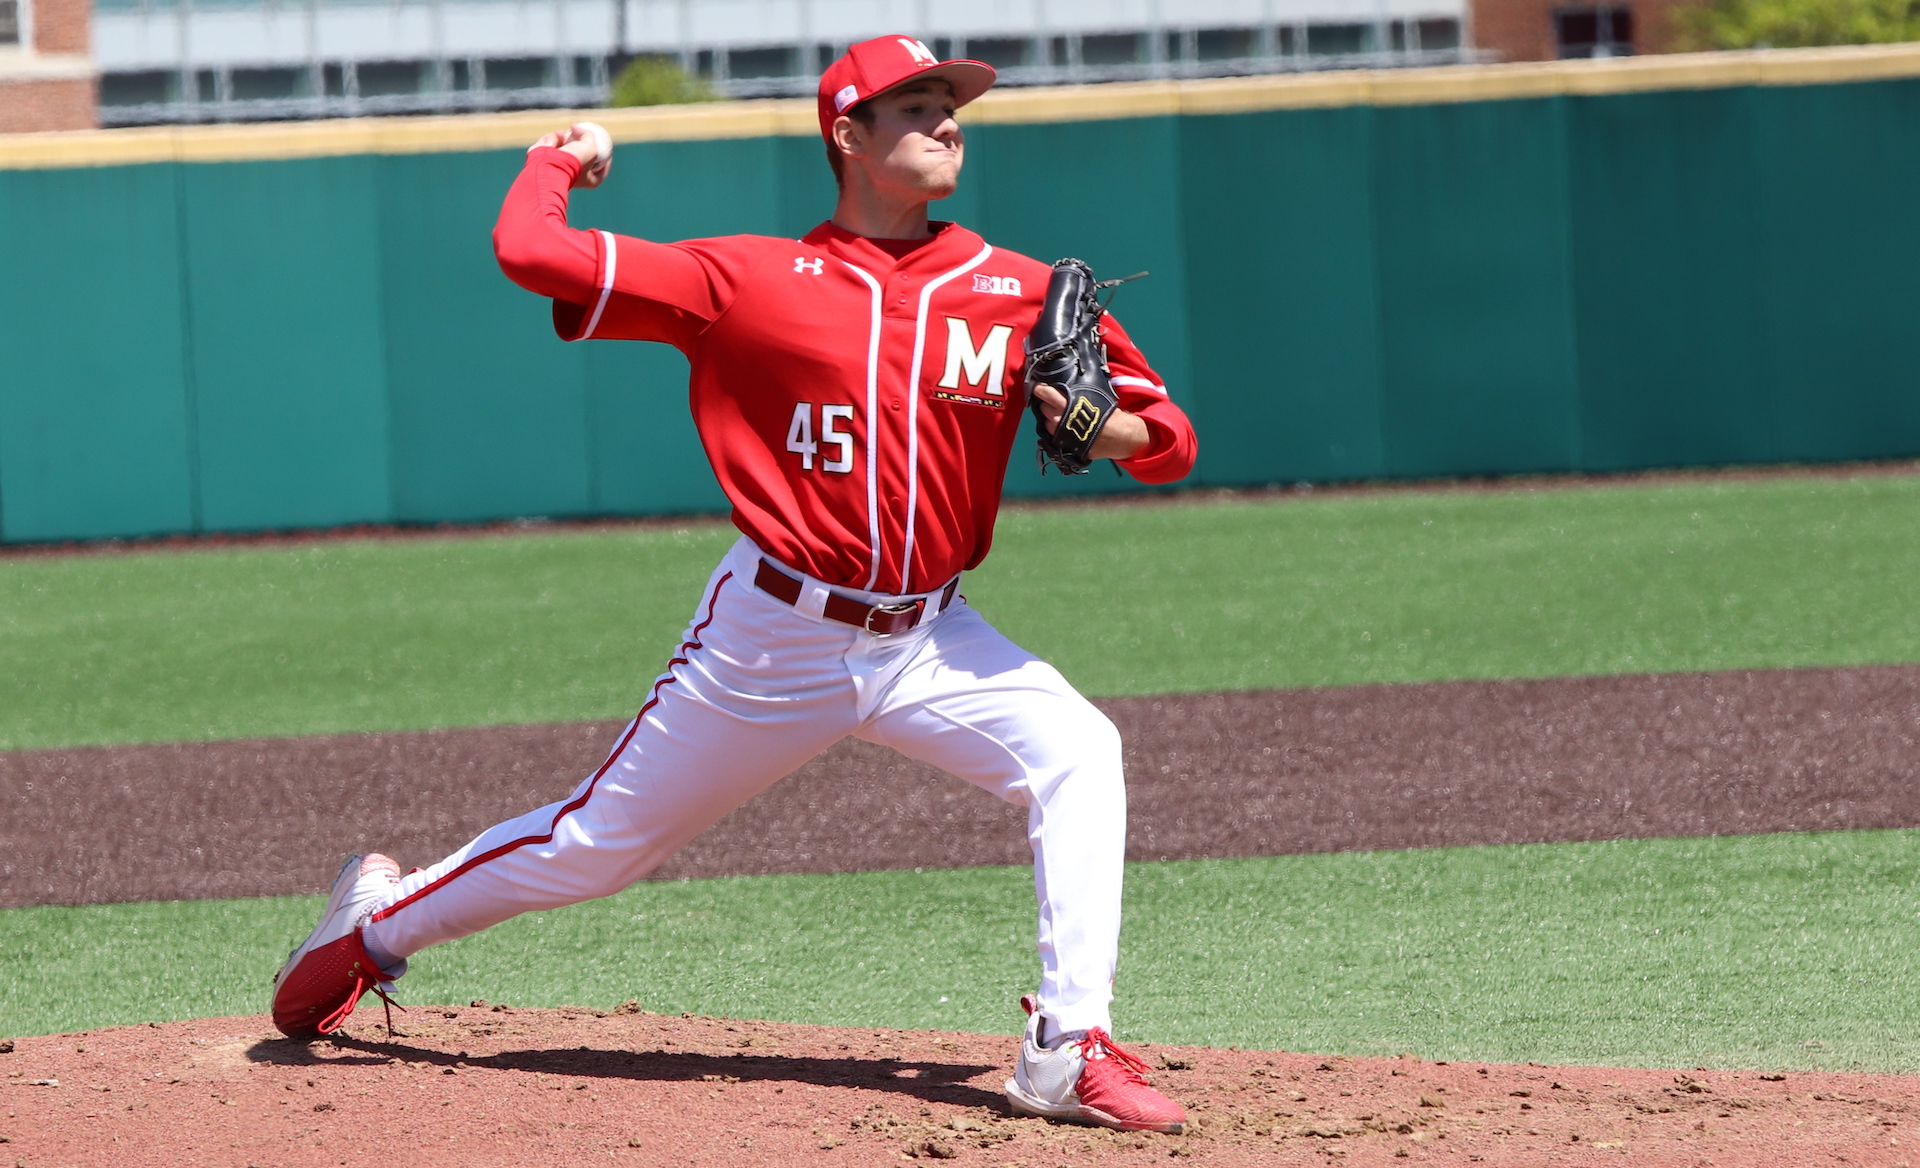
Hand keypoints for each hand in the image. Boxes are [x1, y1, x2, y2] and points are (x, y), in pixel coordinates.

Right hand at [531, 122, 611, 188]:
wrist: (547, 166)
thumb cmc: (572, 161)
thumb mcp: (590, 147)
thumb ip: (588, 135)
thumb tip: (575, 127)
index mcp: (586, 180)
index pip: (599, 173)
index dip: (605, 163)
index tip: (607, 151)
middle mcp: (572, 176)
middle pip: (579, 156)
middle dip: (579, 142)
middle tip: (579, 132)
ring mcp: (557, 167)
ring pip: (563, 145)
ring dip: (563, 138)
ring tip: (563, 137)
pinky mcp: (543, 157)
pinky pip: (550, 143)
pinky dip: (552, 140)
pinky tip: (550, 143)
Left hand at [1029, 384, 1149, 460]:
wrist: (1120, 437)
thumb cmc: (1109, 414)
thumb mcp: (1094, 395)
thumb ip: (1078, 391)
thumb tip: (1067, 383)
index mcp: (1068, 404)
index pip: (1045, 394)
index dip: (1040, 389)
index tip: (1037, 386)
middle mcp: (1060, 420)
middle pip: (1043, 408)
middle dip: (1045, 403)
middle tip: (1052, 400)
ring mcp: (1061, 435)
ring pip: (1045, 423)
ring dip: (1048, 418)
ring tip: (1058, 415)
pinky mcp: (1064, 446)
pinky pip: (1052, 436)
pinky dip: (1054, 431)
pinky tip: (1061, 427)